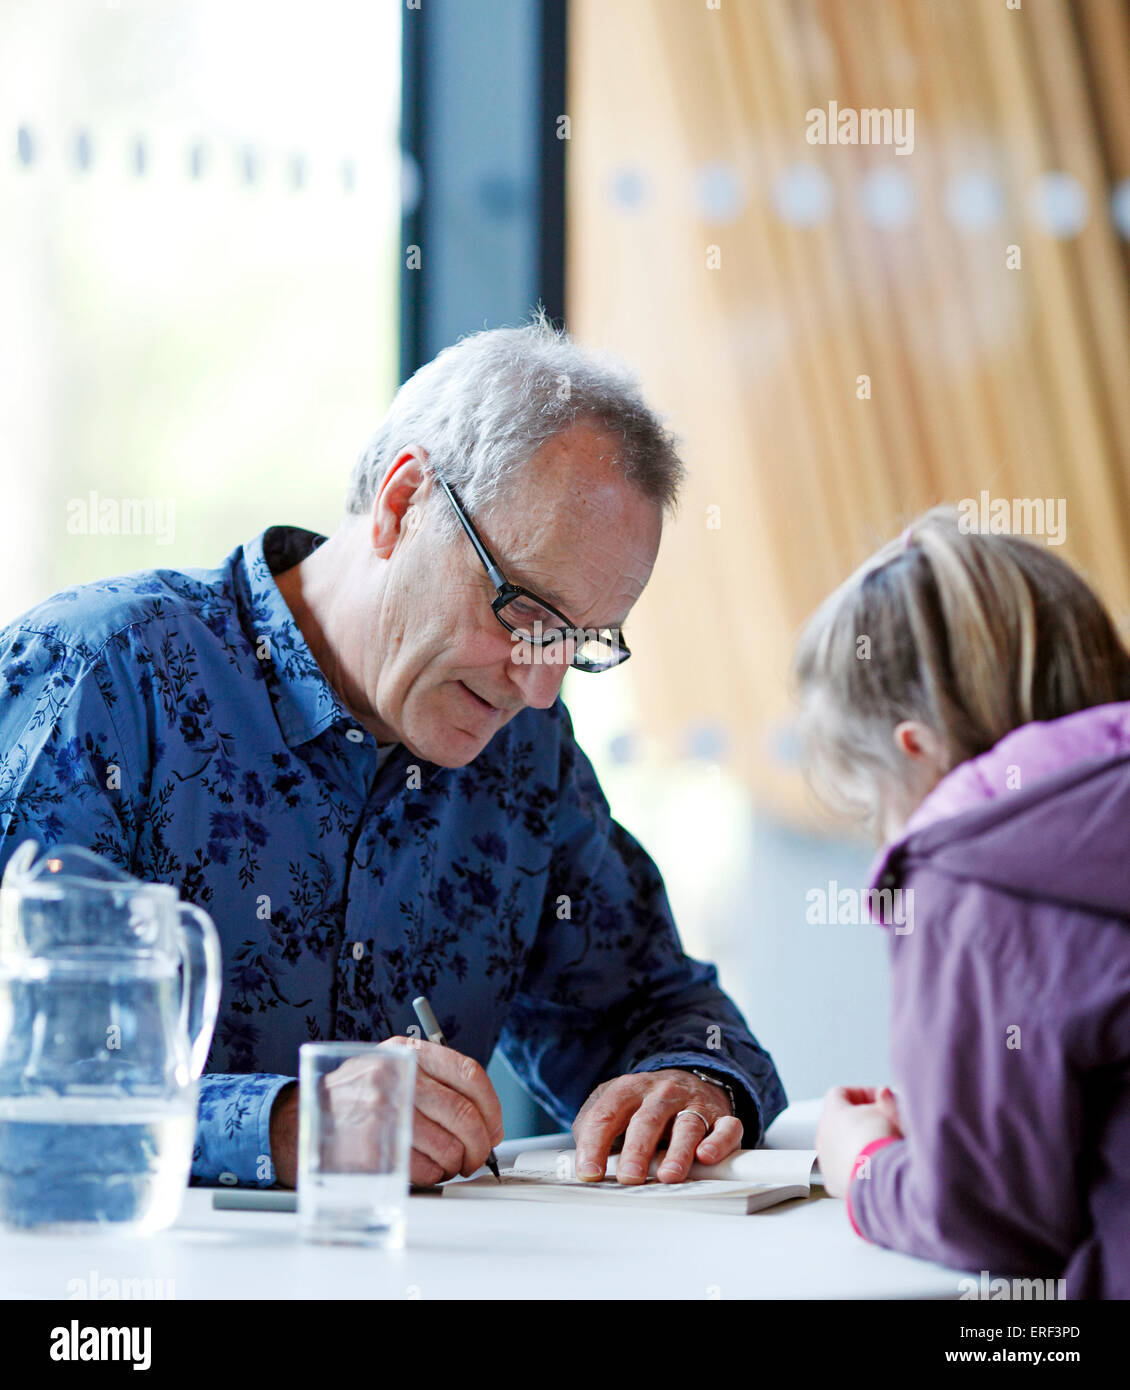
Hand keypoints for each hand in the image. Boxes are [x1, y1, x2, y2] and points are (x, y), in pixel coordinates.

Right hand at [268, 1037, 503, 1188]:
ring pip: (447, 1144)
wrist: (305, 1117)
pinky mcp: (373, 1142)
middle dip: (479, 1145)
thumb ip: (437, 1084)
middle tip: (478, 1157)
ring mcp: (383, 1108)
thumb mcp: (396, 1069)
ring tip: (450, 1164)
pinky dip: (435, 1175)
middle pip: (463, 1114)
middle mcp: (397, 1075)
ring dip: (457, 1163)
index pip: (469, 1074)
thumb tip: (486, 1123)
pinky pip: (423, 1167)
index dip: (491, 1108)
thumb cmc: (361, 1097)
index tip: (494, 1129)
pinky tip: (428, 1170)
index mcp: (409, 1053)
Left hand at [572, 1069, 742, 1184]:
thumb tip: (579, 1162)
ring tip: (668, 1176)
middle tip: (628, 1177)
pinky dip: (719, 1141)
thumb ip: (592, 1129)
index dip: (595, 1144)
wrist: (686, 1081)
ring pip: (687, 1125)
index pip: (607, 1114)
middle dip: (637, 1150)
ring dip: (678, 1151)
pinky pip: (726, 1127)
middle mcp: (661, 1093)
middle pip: (647, 1120)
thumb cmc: (642, 1105)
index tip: (589, 1172)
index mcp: (628, 1089)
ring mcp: (692, 1103)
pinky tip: (707, 1156)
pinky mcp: (721, 1117)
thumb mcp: (611, 1107)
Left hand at [816, 1085, 902, 1197]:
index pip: (840, 1093)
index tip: (882, 1099)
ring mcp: (826, 1160)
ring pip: (841, 1146)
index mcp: (833, 1113)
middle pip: (840, 1121)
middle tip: (886, 1123)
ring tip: (882, 1148)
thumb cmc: (883, 1143)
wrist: (879, 1180)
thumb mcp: (891, 1111)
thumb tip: (884, 1094)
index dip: (864, 1093)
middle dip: (862, 1120)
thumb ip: (887, 1099)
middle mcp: (823, 1135)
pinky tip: (876, 1169)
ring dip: (859, 1145)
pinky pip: (844, 1169)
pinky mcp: (833, 1182)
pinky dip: (857, 1167)